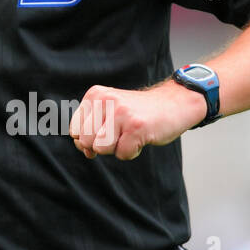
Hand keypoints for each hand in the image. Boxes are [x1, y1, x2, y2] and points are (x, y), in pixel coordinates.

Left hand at [68, 81, 207, 160]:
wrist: (174, 104)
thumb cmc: (138, 113)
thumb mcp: (109, 112)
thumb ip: (91, 129)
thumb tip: (84, 151)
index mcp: (94, 96)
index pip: (75, 130)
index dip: (89, 140)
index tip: (106, 133)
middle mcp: (104, 101)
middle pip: (86, 141)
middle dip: (103, 145)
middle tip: (121, 133)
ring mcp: (120, 113)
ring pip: (101, 149)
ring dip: (117, 149)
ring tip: (130, 134)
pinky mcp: (136, 126)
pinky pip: (122, 154)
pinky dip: (133, 152)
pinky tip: (142, 137)